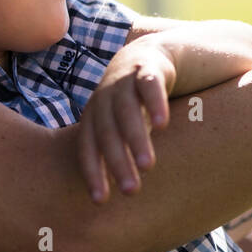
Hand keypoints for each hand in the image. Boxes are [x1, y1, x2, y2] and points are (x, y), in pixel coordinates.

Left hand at [77, 37, 175, 203]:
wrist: (162, 50)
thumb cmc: (143, 98)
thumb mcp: (127, 122)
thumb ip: (120, 148)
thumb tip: (123, 194)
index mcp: (96, 113)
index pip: (88, 145)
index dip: (93, 172)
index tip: (101, 201)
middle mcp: (105, 95)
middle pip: (105, 131)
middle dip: (117, 161)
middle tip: (131, 190)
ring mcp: (126, 77)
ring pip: (125, 109)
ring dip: (134, 137)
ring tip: (148, 165)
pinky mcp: (151, 63)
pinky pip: (148, 83)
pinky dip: (153, 102)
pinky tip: (163, 125)